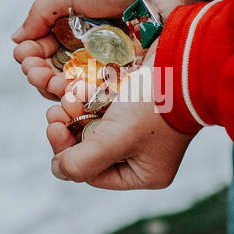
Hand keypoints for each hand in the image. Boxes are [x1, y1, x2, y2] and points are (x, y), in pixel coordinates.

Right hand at [11, 0, 203, 100]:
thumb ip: (41, 15)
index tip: (26, 56)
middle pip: (53, 78)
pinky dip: (82, 97)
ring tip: (54, 82)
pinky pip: (100, 97)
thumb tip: (17, 39)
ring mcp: (106, 69)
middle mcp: (87, 53)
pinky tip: (73, 91)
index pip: (42, 56)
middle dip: (38, 77)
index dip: (30, 60)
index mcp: (72, 32)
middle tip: (36, 72)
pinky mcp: (126, 80)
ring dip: (55, 90)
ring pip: (73, 92)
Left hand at [44, 51, 193, 189]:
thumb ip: (82, 163)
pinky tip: (77, 88)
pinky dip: (87, 97)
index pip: (93, 174)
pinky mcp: (134, 101)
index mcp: (145, 172)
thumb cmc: (153, 105)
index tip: (53, 128)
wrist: (181, 60)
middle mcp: (143, 152)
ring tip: (65, 99)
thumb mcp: (114, 141)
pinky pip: (103, 105)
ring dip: (74, 112)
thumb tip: (59, 170)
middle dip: (69, 130)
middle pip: (91, 150)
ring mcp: (140, 125)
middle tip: (54, 114)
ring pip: (94, 125)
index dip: (67, 154)